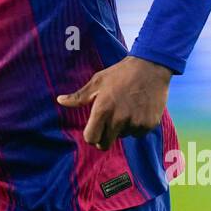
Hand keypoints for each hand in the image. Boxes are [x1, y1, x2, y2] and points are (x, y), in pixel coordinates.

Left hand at [56, 55, 172, 150]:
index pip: (91, 138)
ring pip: (123, 136)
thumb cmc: (120, 73)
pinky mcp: (149, 124)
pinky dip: (136, 126)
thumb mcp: (97, 81)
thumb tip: (60, 101)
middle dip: (104, 137)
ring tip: (126, 108)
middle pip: (105, 144)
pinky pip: (138, 133)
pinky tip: (138, 110)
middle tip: (108, 124)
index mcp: (102, 110)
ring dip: (122, 128)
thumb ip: (78, 97)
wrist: (150, 67)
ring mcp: (135, 123)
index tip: (94, 130)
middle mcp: (118, 120)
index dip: (91, 136)